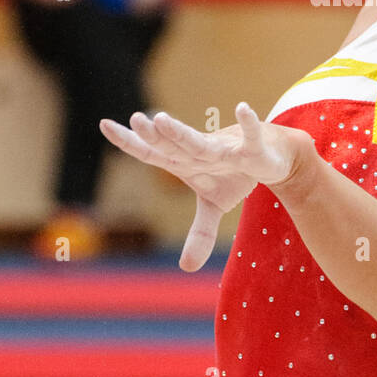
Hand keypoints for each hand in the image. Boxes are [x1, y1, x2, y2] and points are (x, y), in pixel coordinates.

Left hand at [98, 102, 315, 271]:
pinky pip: (250, 135)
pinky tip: (242, 109)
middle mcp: (200, 152)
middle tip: (135, 120)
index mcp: (185, 162)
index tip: (104, 124)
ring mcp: (225, 149)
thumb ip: (200, 234)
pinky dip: (248, 123)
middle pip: (171, 146)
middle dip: (154, 136)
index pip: (151, 153)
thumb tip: (186, 267)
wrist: (271, 157)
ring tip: (160, 119)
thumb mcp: (215, 207)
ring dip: (181, 133)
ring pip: (200, 142)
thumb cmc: (235, 174)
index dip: (129, 141)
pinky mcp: (253, 148)